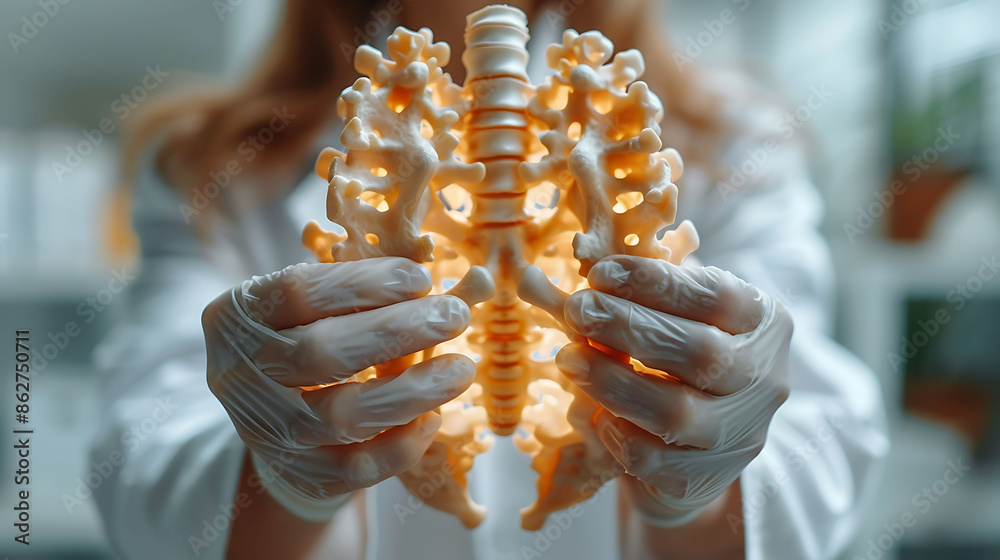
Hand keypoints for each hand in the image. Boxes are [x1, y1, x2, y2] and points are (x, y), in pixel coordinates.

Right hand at [202, 258, 474, 520]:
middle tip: (453, 317)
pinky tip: (432, 418)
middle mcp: (237, 376)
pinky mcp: (298, 475)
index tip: (421, 279)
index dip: (364, 284)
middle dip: (397, 332)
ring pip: (342, 417)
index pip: (297, 292)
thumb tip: (442, 283)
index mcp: (234, 317)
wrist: (275, 418)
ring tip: (460, 369)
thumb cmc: (304, 338)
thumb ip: (359, 291)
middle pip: (320, 353)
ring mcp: (265, 432)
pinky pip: (356, 469)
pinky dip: (401, 445)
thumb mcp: (311, 306)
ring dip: (412, 391)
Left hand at [554, 255, 791, 524]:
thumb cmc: (679, 357)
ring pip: (677, 413)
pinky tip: (596, 413)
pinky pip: (654, 460)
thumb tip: (569, 272)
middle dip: (630, 328)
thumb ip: (640, 293)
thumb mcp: (673, 313)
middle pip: (702, 354)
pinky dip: (617, 433)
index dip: (656, 282)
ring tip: (570, 358)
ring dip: (613, 382)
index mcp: (763, 322)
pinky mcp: (707, 479)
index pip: (717, 296)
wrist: (696, 444)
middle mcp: (764, 380)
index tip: (600, 273)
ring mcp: (740, 435)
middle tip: (578, 310)